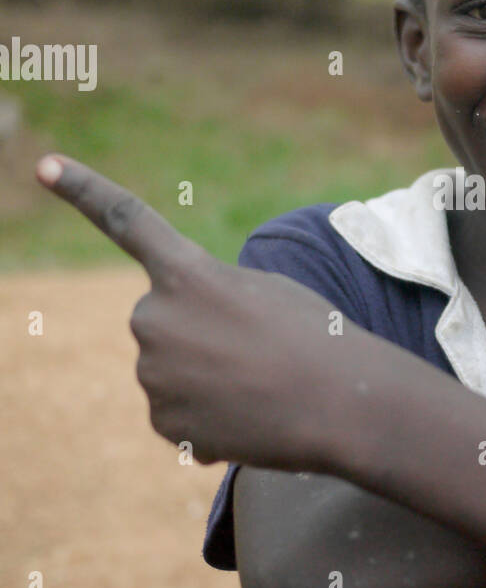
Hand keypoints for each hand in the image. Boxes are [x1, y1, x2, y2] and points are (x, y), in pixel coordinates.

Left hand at [36, 154, 342, 467]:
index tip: (44, 165)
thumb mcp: (264, 292)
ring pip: (169, 374)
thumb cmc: (316, 337)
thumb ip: (209, 299)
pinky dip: (208, 422)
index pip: (126, 221)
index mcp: (186, 271)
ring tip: (257, 388)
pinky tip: (248, 419)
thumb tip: (180, 354)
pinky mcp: (162, 421)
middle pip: (161, 324)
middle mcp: (154, 316)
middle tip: (252, 353)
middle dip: (197, 339)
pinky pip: (177, 418)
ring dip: (206, 383)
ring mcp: (153, 372)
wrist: (340, 402)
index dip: (83, 190)